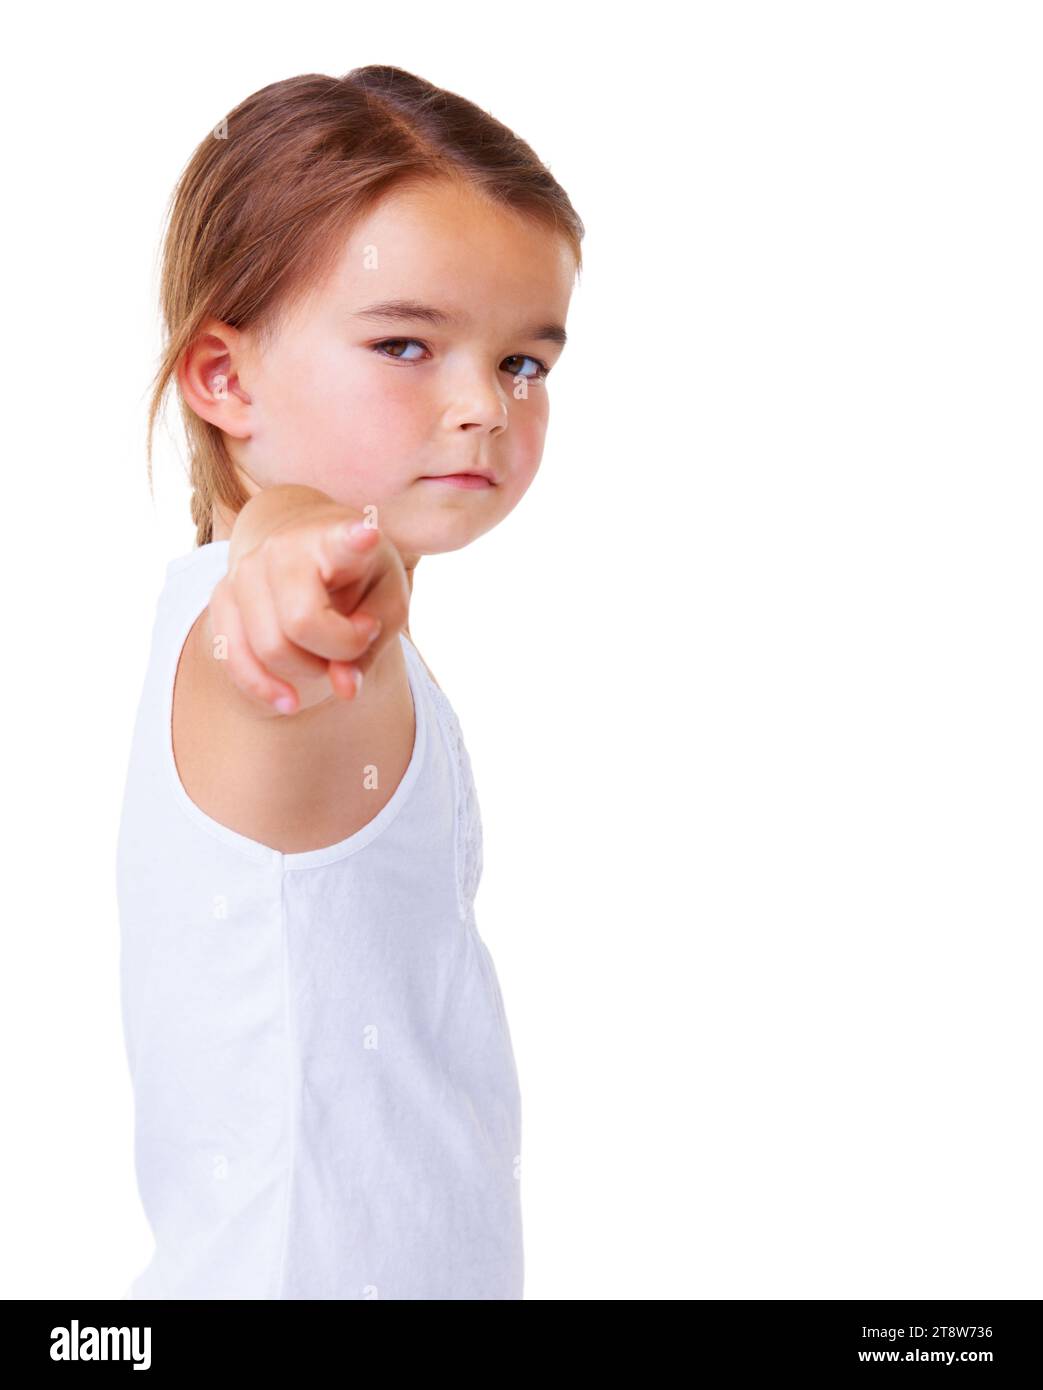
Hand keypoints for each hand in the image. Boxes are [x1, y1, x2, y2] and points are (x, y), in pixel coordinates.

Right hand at [207, 507, 409, 715]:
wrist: (306, 549)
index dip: (354, 540)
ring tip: (326, 654)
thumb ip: (372, 645)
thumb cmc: (358, 578)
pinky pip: (233, 658)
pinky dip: (263, 688)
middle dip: (336, 650)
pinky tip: (290, 701)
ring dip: (306, 668)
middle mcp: (282, 548)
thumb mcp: (387, 604)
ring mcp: (244, 570)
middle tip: (353, 640)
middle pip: (302, 623)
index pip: (341, 542)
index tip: (367, 534)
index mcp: (336, 540)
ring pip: (269, 648)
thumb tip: (344, 689)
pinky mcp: (222, 596)